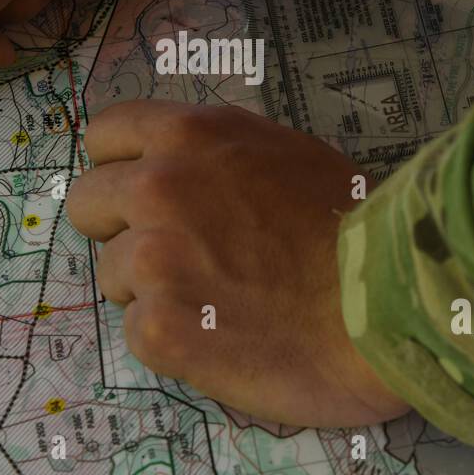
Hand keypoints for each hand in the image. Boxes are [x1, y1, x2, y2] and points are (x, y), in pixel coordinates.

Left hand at [65, 101, 409, 427]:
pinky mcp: (157, 327)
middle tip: (177, 256)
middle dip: (122, 228)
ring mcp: (151, 258)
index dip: (120, 166)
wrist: (386, 303)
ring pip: (111, 273)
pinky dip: (172, 340)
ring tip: (219, 300)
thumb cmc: (353, 228)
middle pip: (87, 203)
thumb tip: (178, 167)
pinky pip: (136, 331)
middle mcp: (158, 186)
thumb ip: (216, 155)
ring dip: (152, 289)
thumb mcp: (283, 152)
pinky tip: (223, 336)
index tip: (140, 194)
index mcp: (189, 135)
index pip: (104, 133)